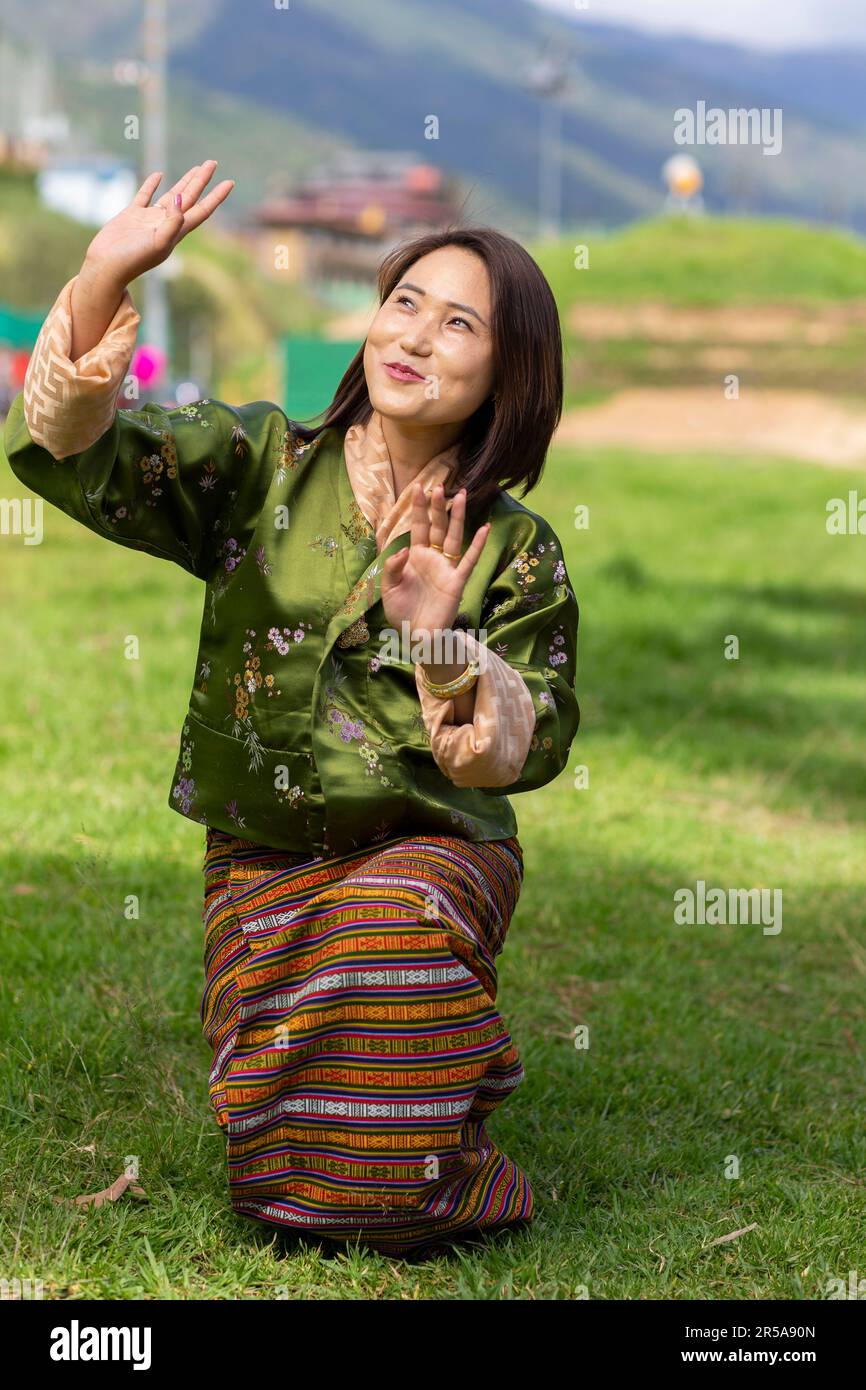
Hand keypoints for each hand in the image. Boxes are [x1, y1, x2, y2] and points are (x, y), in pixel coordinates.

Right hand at [82, 160, 234, 290]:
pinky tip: (158, 175)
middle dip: (202, 181)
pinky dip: (151, 184)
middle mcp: (166, 224)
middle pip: (190, 197)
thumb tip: (179, 199)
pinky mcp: (132, 215)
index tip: (230, 182)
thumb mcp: (158, 243)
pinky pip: (145, 195)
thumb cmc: (133, 259)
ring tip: (197, 168)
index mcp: (177, 232)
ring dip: (184, 181)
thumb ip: (172, 222)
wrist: (107, 266)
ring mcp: (150, 219)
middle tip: (213, 162)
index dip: (216, 197)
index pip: (202, 210)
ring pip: (172, 195)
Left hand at [379, 482, 490, 649]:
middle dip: (438, 507)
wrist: (415, 635)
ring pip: (454, 537)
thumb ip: (393, 567)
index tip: (418, 487)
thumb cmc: (402, 612)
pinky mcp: (457, 582)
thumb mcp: (388, 588)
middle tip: (439, 486)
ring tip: (461, 495)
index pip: (418, 527)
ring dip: (457, 517)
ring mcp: (447, 568)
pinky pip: (469, 560)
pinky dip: (477, 545)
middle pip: (437, 526)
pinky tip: (485, 528)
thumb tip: (405, 550)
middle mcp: (433, 558)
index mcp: (415, 557)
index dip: (418, 508)